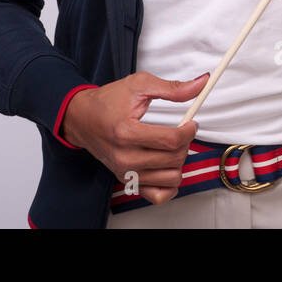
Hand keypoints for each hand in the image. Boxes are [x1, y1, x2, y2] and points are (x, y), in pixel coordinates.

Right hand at [60, 71, 209, 205]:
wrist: (82, 118)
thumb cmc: (107, 101)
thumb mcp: (140, 85)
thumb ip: (172, 88)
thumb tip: (200, 85)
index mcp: (126, 132)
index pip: (171, 140)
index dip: (189, 131)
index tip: (191, 123)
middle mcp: (124, 157)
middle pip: (174, 159)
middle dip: (185, 143)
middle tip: (181, 131)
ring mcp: (126, 172)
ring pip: (171, 178)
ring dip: (179, 162)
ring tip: (172, 147)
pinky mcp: (127, 182)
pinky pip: (158, 196)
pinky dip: (170, 185)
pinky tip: (167, 167)